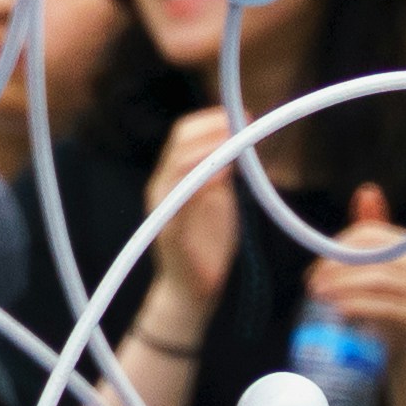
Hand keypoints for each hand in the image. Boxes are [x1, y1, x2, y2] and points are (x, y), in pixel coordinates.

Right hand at [132, 108, 241, 354]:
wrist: (192, 292)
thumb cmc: (206, 245)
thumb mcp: (218, 198)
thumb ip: (222, 172)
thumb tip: (240, 140)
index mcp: (173, 176)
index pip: (183, 133)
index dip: (211, 119)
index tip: (242, 114)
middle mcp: (162, 185)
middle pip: (179, 141)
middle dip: (212, 127)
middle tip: (244, 122)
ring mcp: (163, 208)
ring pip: (177, 163)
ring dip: (210, 148)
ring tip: (236, 140)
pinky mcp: (170, 231)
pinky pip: (181, 199)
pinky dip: (202, 182)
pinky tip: (224, 175)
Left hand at [304, 176, 405, 356]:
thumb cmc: (385, 299)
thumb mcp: (378, 263)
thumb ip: (370, 230)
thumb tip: (367, 189)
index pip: (368, 234)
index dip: (337, 247)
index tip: (315, 267)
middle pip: (369, 256)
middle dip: (334, 267)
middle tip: (311, 283)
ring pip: (374, 280)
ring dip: (340, 286)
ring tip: (318, 295)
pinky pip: (381, 306)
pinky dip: (356, 305)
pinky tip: (338, 309)